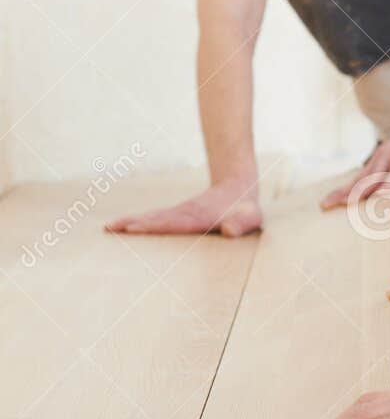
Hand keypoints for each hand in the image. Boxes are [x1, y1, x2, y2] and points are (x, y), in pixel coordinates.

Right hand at [105, 179, 261, 236]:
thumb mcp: (251, 218)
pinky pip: (154, 218)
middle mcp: (184, 214)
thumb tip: (229, 230)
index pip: (172, 223)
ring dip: (130, 222)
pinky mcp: (177, 214)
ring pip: (151, 217)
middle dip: (132, 223)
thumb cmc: (247, 210)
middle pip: (154, 219)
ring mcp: (179, 212)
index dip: (153, 225)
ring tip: (108, 227)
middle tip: (110, 228)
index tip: (134, 227)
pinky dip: (138, 222)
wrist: (239, 187)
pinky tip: (125, 226)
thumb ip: (241, 224)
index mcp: (198, 217)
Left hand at [321, 114, 389, 208]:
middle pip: (360, 179)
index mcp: (384, 165)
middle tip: (324, 205)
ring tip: (347, 204)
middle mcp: (382, 158)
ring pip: (374, 176)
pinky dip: (387, 184)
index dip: (345, 193)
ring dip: (360, 190)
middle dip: (343, 192)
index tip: (327, 204)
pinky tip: (379, 195)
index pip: (361, 182)